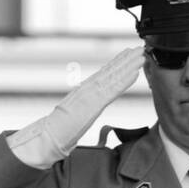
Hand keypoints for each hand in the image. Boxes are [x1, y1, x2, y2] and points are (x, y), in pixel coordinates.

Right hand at [8, 46, 144, 166]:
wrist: (47, 138)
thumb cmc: (57, 133)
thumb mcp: (72, 120)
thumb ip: (81, 114)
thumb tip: (84, 115)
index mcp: (83, 93)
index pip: (102, 76)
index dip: (116, 65)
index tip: (127, 56)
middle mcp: (87, 90)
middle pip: (109, 72)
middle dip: (125, 60)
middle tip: (139, 49)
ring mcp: (90, 95)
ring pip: (113, 77)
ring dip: (129, 65)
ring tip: (141, 55)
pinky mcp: (93, 104)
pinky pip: (113, 90)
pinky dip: (124, 80)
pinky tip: (135, 72)